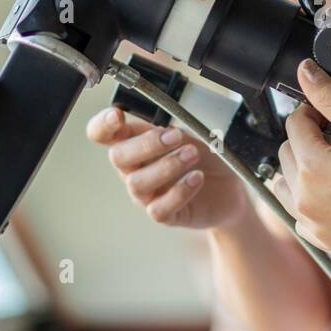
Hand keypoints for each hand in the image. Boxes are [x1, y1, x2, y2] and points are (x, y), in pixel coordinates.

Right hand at [86, 106, 249, 229]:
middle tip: (176, 136)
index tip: (117, 115)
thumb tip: (161, 129)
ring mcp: (147, 194)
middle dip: (146, 144)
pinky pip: (159, 208)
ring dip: (167, 165)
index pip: (101, 134)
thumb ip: (167, 130)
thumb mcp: (187, 136)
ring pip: (137, 183)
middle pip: (118, 157)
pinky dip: (180, 191)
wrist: (229, 188)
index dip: (102, 124)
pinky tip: (197, 178)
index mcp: (135, 143)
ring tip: (193, 154)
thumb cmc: (202, 158)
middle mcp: (134, 169)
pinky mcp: (165, 215)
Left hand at [273, 60, 330, 277]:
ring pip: (288, 186)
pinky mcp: (325, 242)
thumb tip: (306, 72)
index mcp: (313, 170)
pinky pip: (302, 216)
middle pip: (287, 153)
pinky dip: (313, 200)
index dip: (315, 112)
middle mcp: (305, 202)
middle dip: (310, 140)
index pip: (294, 124)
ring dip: (304, 170)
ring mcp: (313, 226)